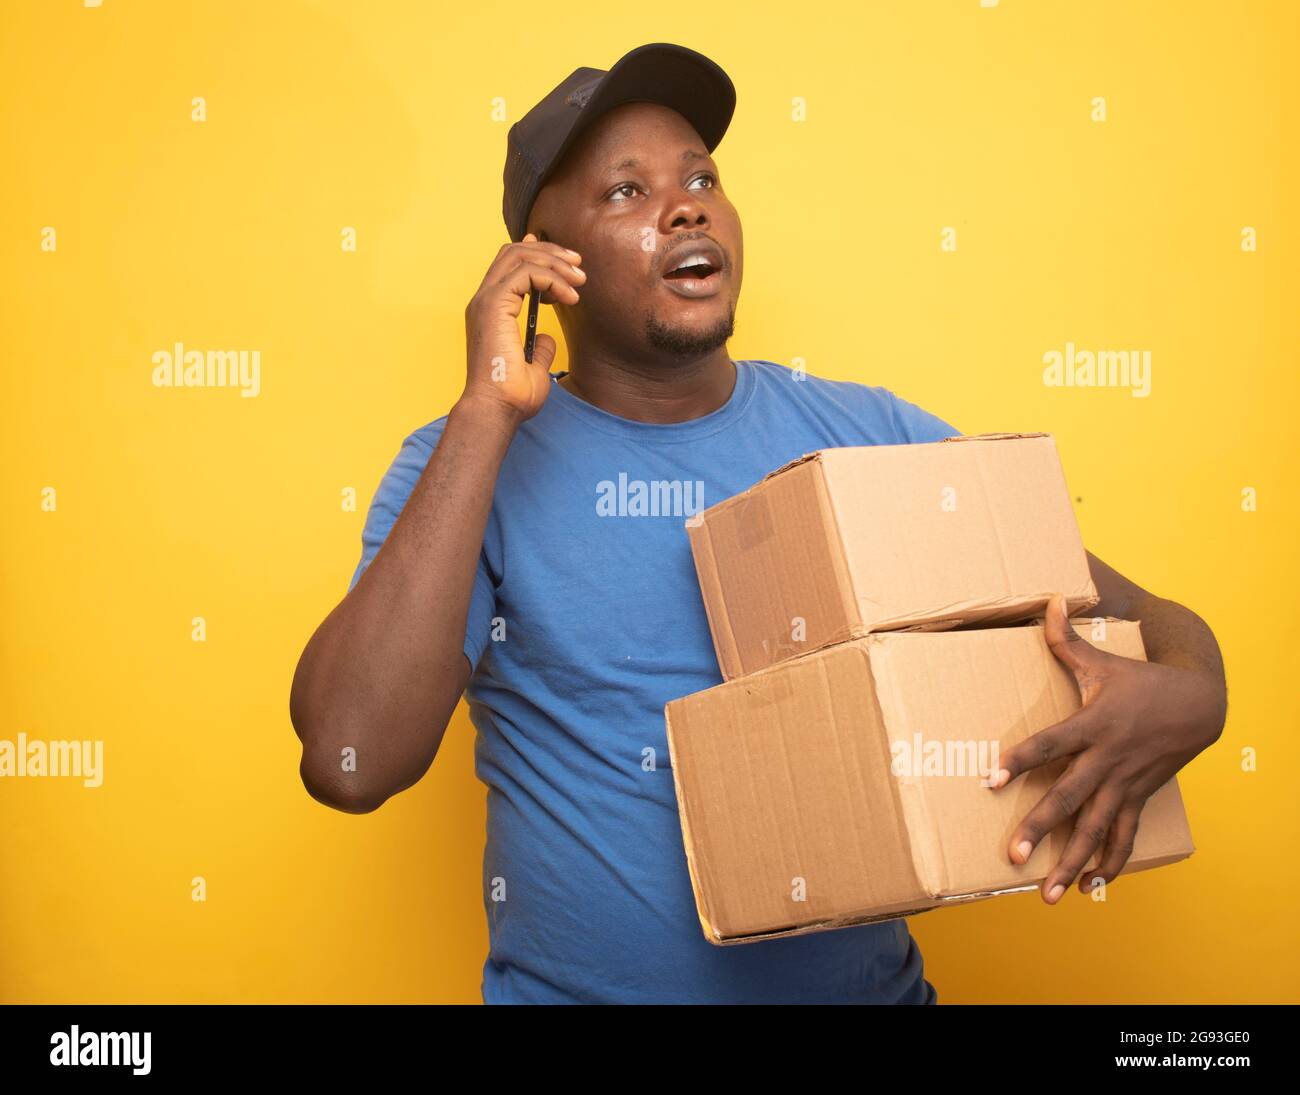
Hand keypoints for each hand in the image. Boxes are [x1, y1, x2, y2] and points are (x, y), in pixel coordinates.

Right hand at [462, 232, 585, 421]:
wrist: (496, 410)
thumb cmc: (511, 397)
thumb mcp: (533, 369)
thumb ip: (539, 349)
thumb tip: (548, 339)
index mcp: (489, 311)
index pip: (509, 266)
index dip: (539, 257)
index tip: (569, 270)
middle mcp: (483, 301)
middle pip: (514, 252)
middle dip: (550, 252)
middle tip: (579, 266)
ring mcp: (485, 301)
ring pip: (519, 255)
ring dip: (555, 263)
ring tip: (580, 280)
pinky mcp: (493, 305)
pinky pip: (526, 273)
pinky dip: (552, 278)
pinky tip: (569, 297)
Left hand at [987, 594, 1224, 902]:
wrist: (1200, 704)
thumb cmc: (1142, 679)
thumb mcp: (1103, 658)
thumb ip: (1065, 640)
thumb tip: (1048, 601)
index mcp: (1094, 724)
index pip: (1050, 745)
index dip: (1020, 761)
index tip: (990, 780)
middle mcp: (1108, 759)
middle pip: (1070, 798)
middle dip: (1041, 828)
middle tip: (1013, 856)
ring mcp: (1125, 783)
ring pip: (1096, 829)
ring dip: (1072, 862)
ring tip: (1047, 894)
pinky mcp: (1139, 796)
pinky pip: (1124, 836)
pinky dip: (1109, 862)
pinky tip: (1090, 887)